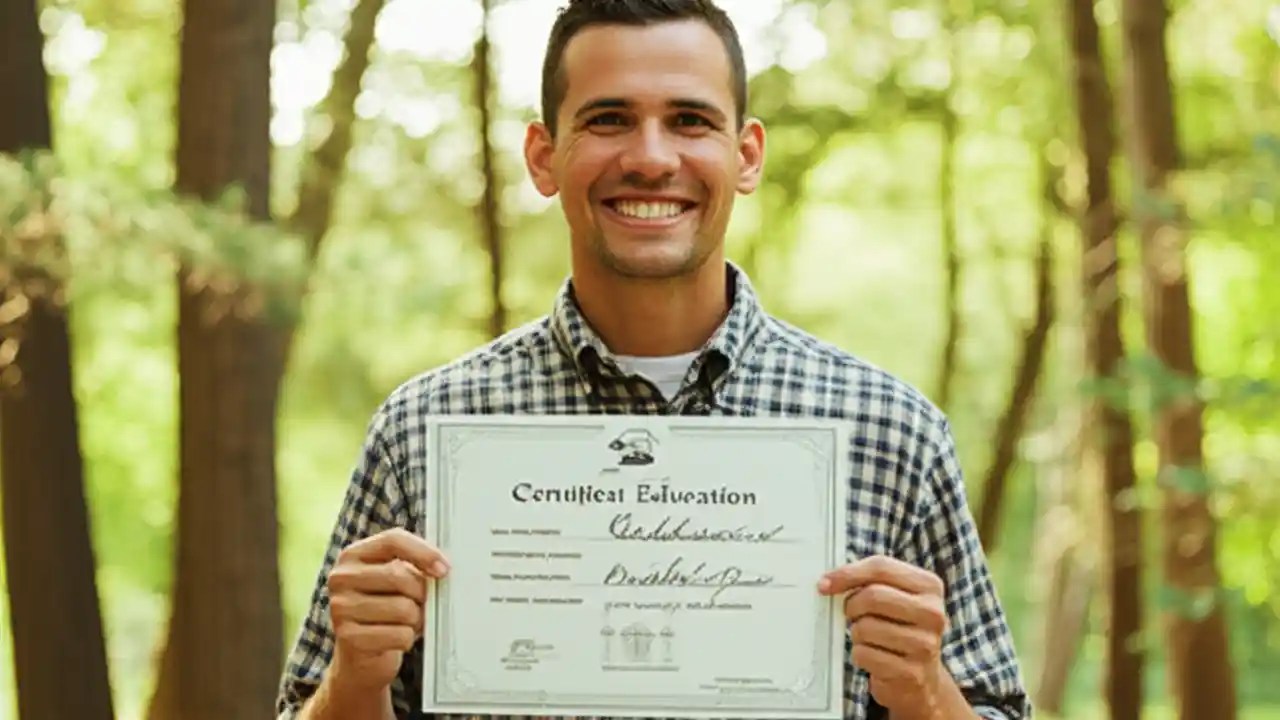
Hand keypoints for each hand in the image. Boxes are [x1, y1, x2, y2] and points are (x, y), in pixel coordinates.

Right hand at [326, 528, 449, 694]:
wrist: (360, 658)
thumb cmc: (385, 612)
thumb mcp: (395, 583)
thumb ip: (414, 568)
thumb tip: (442, 568)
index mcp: (354, 555)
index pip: (392, 540)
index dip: (423, 552)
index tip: (444, 569)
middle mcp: (341, 578)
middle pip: (400, 576)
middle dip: (421, 595)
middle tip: (421, 606)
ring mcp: (340, 607)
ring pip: (403, 608)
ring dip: (416, 620)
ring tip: (408, 623)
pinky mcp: (347, 636)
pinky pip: (399, 635)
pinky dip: (407, 639)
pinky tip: (397, 639)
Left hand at [818, 556, 951, 719]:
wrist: (923, 679)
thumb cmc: (901, 629)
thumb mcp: (896, 597)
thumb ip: (869, 581)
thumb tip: (829, 581)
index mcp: (930, 587)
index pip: (881, 567)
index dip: (847, 573)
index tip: (825, 583)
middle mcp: (933, 614)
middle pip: (873, 596)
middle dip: (852, 606)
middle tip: (852, 614)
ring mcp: (925, 645)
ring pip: (865, 627)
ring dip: (856, 633)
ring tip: (869, 638)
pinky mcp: (911, 673)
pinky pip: (864, 654)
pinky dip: (859, 655)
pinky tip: (874, 656)